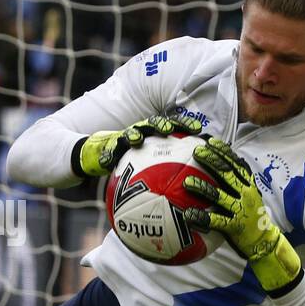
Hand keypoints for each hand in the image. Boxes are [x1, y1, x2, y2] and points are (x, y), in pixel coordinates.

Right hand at [76, 113, 201, 178]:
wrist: (102, 155)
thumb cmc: (135, 161)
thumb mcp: (156, 163)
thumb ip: (175, 166)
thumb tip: (202, 180)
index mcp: (156, 135)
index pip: (173, 127)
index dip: (185, 125)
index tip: (198, 129)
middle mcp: (141, 133)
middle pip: (152, 125)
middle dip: (160, 124)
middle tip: (167, 129)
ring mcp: (123, 139)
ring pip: (129, 134)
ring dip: (133, 135)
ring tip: (136, 139)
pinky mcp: (108, 149)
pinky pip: (108, 153)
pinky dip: (108, 157)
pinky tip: (108, 162)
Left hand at [183, 135, 302, 292]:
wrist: (265, 242)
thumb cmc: (252, 217)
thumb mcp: (250, 196)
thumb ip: (238, 182)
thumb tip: (223, 164)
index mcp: (249, 186)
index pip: (236, 165)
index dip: (224, 152)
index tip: (211, 142)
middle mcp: (246, 195)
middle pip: (228, 174)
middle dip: (212, 162)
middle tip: (197, 152)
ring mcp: (241, 210)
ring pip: (220, 196)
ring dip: (203, 188)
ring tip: (187, 182)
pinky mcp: (235, 227)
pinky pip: (216, 220)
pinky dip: (202, 217)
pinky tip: (188, 214)